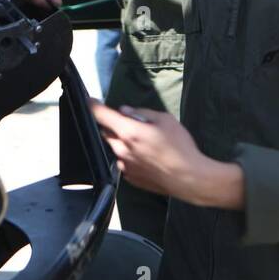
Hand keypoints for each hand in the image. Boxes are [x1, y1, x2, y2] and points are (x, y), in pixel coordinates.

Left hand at [89, 99, 242, 209]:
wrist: (188, 178)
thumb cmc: (180, 146)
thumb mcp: (166, 120)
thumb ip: (142, 113)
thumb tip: (125, 111)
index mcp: (129, 132)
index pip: (102, 115)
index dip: (93, 106)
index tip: (90, 101)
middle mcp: (121, 150)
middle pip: (106, 133)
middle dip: (113, 125)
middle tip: (129, 122)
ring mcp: (125, 166)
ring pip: (115, 148)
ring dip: (122, 142)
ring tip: (144, 142)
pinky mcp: (130, 178)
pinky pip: (124, 162)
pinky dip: (129, 155)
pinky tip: (147, 157)